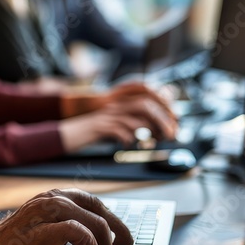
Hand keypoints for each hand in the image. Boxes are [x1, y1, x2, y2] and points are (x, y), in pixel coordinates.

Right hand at [0, 188, 132, 244]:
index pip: (96, 204)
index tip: (124, 242)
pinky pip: (79, 234)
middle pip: (100, 214)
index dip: (116, 223)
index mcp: (56, 196)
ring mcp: (47, 213)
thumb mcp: (52, 239)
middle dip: (115, 240)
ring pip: (95, 224)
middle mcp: (53, 199)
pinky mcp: (42, 232)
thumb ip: (75, 240)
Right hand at [58, 83, 177, 152]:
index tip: (175, 124)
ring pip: (134, 117)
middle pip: (145, 106)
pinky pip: (118, 130)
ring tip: (155, 142)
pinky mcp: (99, 127)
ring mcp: (107, 115)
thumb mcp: (116, 126)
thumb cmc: (93, 132)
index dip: (165, 110)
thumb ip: (133, 125)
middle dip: (162, 120)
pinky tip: (130, 145)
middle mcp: (115, 106)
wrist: (68, 133)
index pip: (149, 99)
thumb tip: (155, 132)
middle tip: (171, 135)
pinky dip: (128, 139)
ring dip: (149, 131)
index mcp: (121, 103)